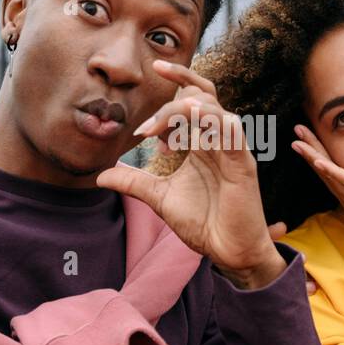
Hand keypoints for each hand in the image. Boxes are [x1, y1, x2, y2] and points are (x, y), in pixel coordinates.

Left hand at [97, 60, 284, 288]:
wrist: (229, 251)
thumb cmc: (203, 222)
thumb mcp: (159, 197)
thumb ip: (133, 182)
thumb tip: (101, 176)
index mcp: (202, 142)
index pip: (189, 100)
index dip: (162, 111)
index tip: (142, 136)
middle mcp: (218, 138)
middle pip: (202, 93)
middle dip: (171, 99)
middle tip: (145, 131)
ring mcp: (232, 148)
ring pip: (212, 107)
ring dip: (181, 109)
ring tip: (157, 129)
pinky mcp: (242, 162)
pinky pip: (231, 129)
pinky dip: (211, 117)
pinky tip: (191, 114)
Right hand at [291, 122, 343, 258]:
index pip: (329, 169)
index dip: (316, 152)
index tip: (307, 136)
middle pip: (322, 167)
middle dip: (309, 148)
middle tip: (296, 129)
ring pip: (327, 172)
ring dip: (312, 155)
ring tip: (298, 141)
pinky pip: (343, 182)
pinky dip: (330, 171)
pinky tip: (318, 161)